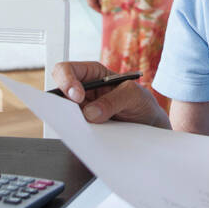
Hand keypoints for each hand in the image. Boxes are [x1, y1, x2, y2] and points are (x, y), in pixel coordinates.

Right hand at [50, 61, 168, 128]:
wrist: (150, 126)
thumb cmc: (142, 103)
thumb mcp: (135, 96)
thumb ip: (115, 100)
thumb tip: (90, 113)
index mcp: (92, 74)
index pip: (66, 70)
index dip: (66, 80)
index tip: (77, 96)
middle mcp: (83, 91)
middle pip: (58, 93)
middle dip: (61, 103)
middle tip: (75, 115)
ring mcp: (82, 111)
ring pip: (63, 114)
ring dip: (69, 121)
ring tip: (84, 128)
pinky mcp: (84, 128)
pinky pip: (73, 130)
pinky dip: (77, 134)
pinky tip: (88, 137)